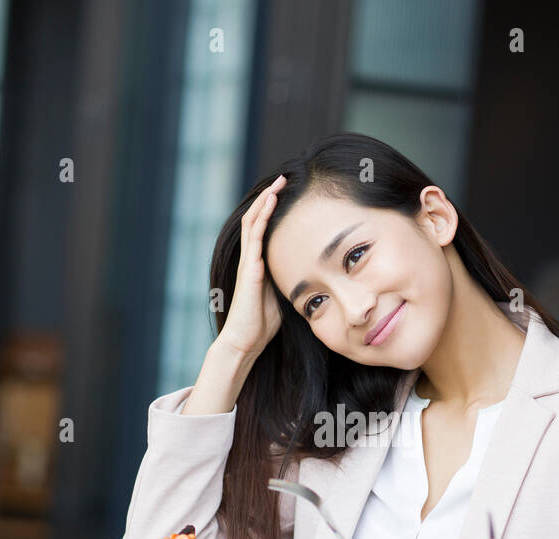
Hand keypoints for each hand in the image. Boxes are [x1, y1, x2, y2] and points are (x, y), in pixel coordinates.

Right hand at [215, 175, 285, 357]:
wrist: (246, 340)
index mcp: (259, 263)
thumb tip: (312, 272)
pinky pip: (254, 235)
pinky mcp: (249, 267)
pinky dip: (262, 216)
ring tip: (278, 182)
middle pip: (257, 218)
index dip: (274, 210)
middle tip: (283, 178)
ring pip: (254, 221)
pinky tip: (270, 201)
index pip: (265, 229)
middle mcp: (251, 258)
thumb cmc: (263, 323)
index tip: (289, 195)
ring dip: (265, 200)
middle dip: (269, 197)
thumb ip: (291, 279)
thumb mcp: (283, 294)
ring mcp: (248, 261)